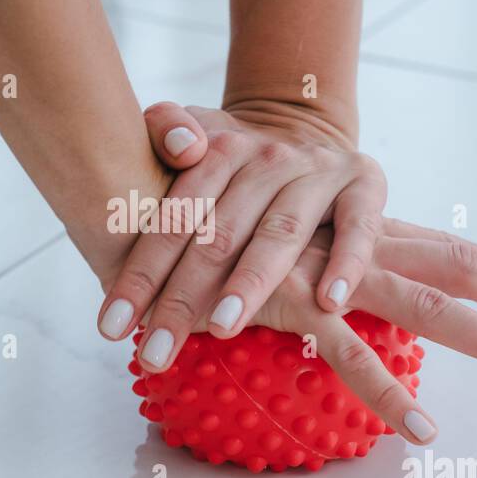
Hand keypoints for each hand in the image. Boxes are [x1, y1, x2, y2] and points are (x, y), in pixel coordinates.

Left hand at [97, 100, 386, 372]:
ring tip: (222, 327)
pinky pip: (358, 227)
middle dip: (182, 298)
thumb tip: (181, 145)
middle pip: (218, 235)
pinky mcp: (364, 185)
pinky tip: (328, 304)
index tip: (111, 327)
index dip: (140, 273)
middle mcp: (269, 158)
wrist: (307, 130)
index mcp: (219, 150)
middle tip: (155, 350)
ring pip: (280, 233)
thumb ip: (165, 127)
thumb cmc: (232, 159)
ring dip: (251, 282)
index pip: (174, 218)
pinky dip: (346, 263)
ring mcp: (317, 172)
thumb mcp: (193, 131)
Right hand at [183, 221, 476, 445]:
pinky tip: (428, 433)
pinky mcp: (294, 301)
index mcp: (355, 232)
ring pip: (428, 304)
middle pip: (460, 265)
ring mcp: (331, 272)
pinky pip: (349, 354)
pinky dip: (386, 395)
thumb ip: (277, 242)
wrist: (140, 182)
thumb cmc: (193, 202)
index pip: (444, 245)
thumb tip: (307, 276)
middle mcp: (356, 247)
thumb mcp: (248, 223)